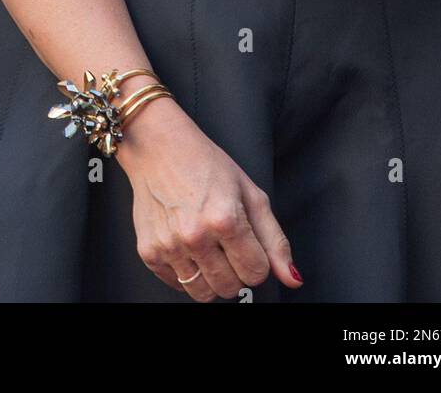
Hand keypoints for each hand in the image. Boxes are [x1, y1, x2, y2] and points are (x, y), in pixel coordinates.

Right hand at [115, 98, 301, 302]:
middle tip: (226, 245)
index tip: (247, 244)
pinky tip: (186, 247)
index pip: (256, 273)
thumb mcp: (250, 193)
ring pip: (203, 293)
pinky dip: (185, 273)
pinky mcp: (148, 252)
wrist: (158, 148)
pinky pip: (176, 285)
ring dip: (210, 277)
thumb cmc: (205, 165)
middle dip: (235, 272)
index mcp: (225, 219)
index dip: (257, 261)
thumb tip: (292, 278)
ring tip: (207, 249)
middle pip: (230, 287)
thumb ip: (274, 240)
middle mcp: (195, 236)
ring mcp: (170, 246)